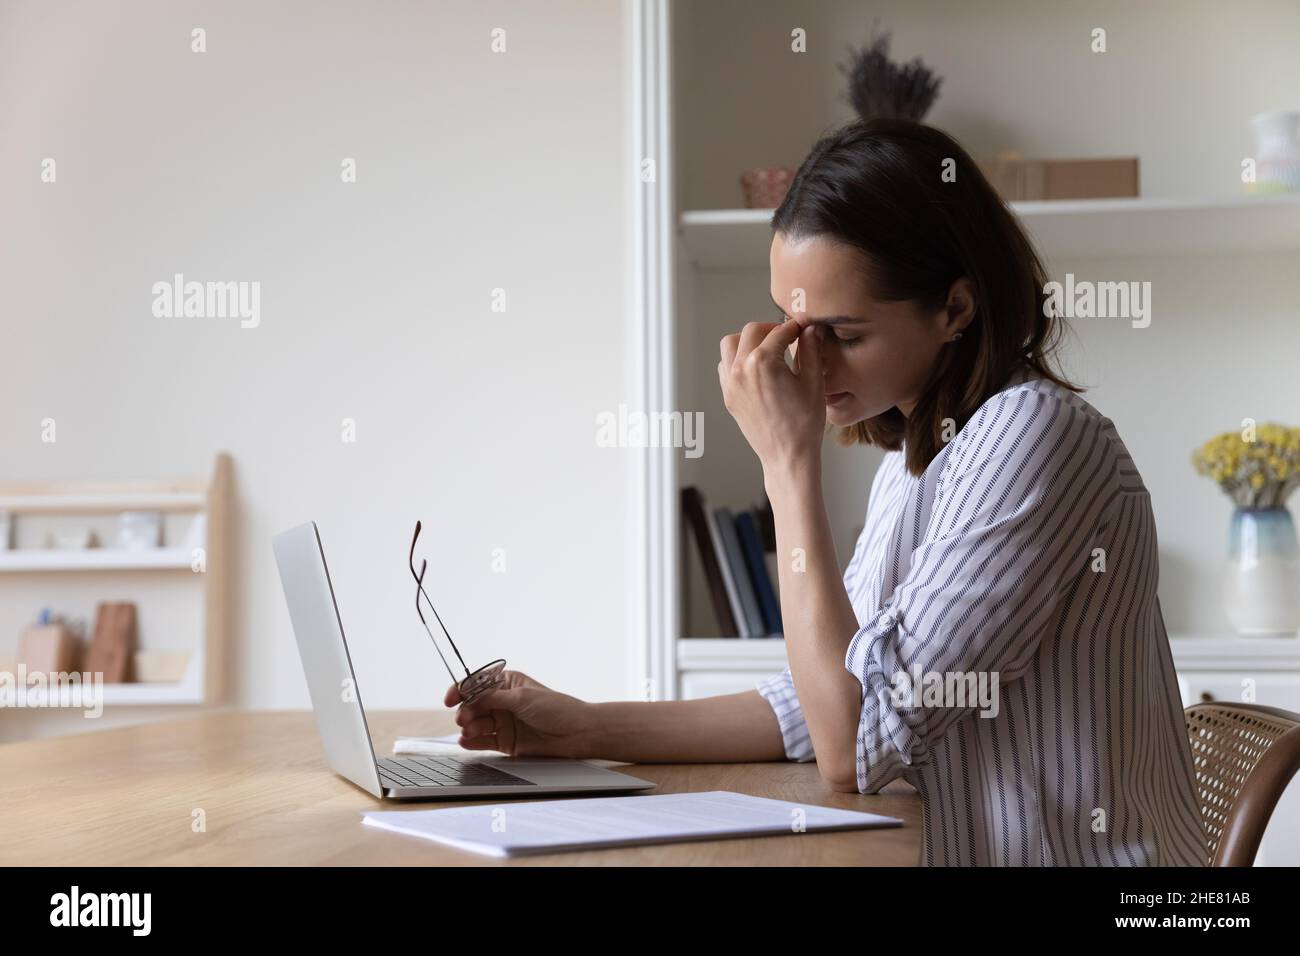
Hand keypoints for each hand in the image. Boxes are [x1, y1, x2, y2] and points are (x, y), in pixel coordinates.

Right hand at [444, 669, 591, 757]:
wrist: (575, 733)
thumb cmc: (555, 708)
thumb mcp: (522, 697)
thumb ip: (494, 698)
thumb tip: (471, 698)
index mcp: (507, 684)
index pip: (477, 685)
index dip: (461, 690)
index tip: (450, 699)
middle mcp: (503, 702)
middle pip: (473, 705)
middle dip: (466, 711)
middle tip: (464, 719)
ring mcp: (504, 722)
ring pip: (476, 724)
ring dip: (469, 727)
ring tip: (469, 731)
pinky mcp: (506, 741)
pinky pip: (483, 741)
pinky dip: (472, 741)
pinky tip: (466, 741)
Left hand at [718, 319, 825, 474]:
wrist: (788, 456)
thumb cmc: (804, 424)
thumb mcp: (814, 382)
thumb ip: (811, 350)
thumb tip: (812, 328)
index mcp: (762, 363)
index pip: (780, 331)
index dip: (795, 327)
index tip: (804, 327)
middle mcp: (740, 369)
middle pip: (752, 330)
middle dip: (772, 329)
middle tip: (789, 337)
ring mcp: (730, 383)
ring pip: (731, 343)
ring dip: (749, 340)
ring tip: (769, 348)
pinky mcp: (728, 396)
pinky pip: (725, 365)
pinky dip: (737, 359)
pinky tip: (757, 367)